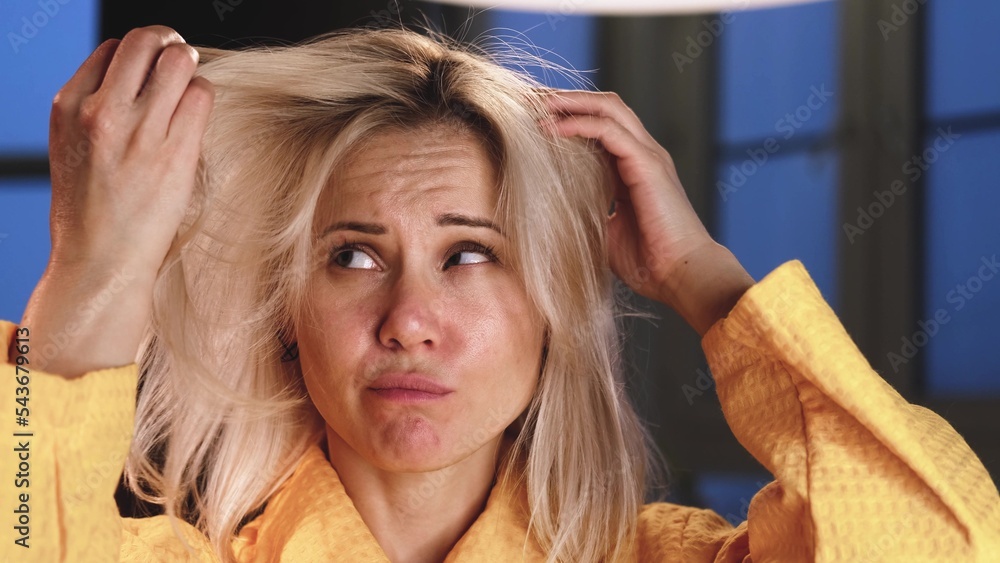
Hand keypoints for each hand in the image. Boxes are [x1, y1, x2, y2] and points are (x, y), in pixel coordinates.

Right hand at [16, 26, 213, 376]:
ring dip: (191, 74)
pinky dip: (204, 101)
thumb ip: (99, 111)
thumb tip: (144, 82)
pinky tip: (195, 124)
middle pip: (147, 42)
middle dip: (170, 46)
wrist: (101, 263)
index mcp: (68, 106)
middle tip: (181, 63)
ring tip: (188, 98)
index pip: (113, 48)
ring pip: (180, 62)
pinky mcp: (175, 151)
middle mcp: (101, 111)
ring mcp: (139, 130)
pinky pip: (202, 97)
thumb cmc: (92, 211)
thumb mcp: (74, 149)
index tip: (150, 76)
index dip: (139, 58)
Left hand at [541, 90, 753, 335]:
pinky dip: (579, 124)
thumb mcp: (605, 231)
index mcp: (633, 168)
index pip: (600, 125)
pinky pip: (609, 130)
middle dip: (567, 99)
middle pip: (604, 106)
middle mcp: (643, 154)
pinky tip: (553, 128)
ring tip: (537, 104)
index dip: (568, 116)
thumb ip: (586, 213)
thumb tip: (553, 214)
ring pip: (608, 108)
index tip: (532, 118)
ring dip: (570, 102)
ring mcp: (648, 155)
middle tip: (529, 100)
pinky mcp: (648, 163)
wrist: (680, 275)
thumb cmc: (647, 262)